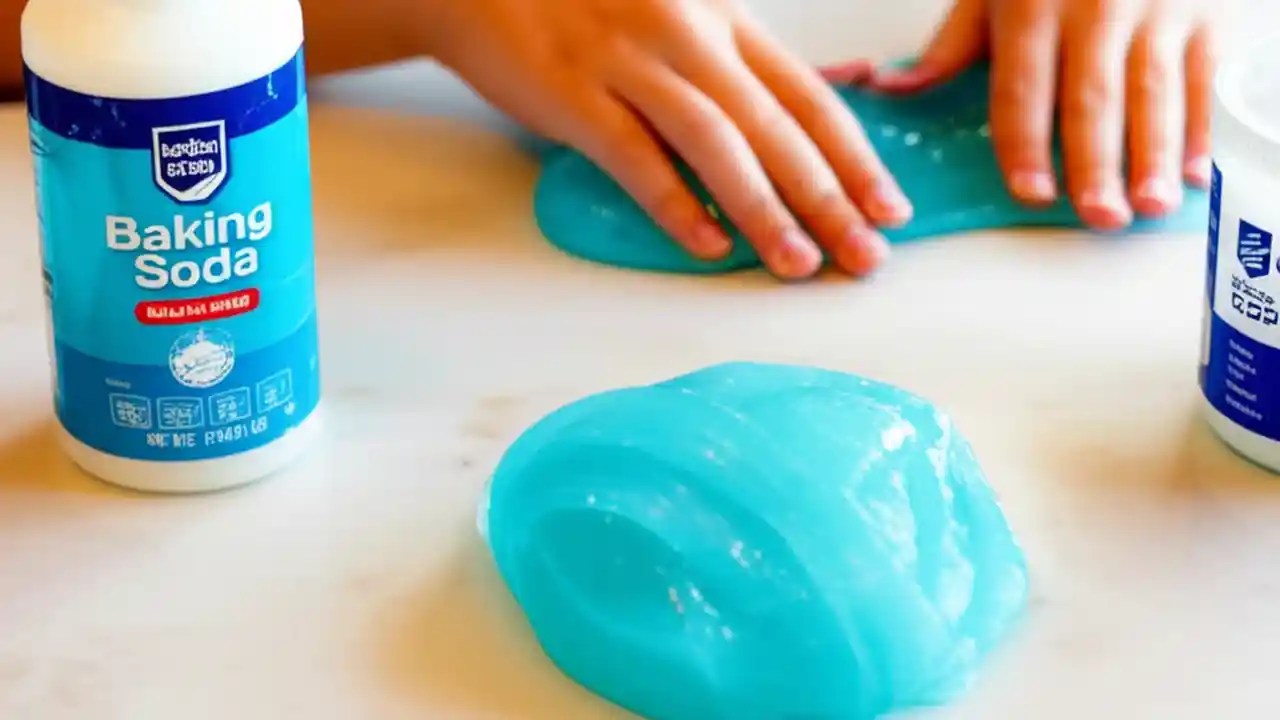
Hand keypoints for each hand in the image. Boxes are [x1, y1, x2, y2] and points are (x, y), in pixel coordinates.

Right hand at [426, 0, 912, 279]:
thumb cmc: (587, 2)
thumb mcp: (675, 11)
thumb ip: (730, 62)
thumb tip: (792, 121)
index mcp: (722, 18)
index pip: (808, 98)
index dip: (855, 158)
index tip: (889, 208)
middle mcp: (688, 38)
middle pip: (777, 128)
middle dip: (830, 198)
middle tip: (865, 258)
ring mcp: (631, 65)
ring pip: (717, 145)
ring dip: (764, 210)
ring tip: (798, 264)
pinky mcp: (577, 96)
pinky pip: (637, 159)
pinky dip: (677, 206)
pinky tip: (708, 247)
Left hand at [832, 0, 1213, 229]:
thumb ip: (953, 46)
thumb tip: (892, 87)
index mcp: (1033, 5)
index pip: (1023, 88)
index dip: (1026, 145)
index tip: (1031, 193)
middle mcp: (1097, 7)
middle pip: (1093, 98)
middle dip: (1096, 162)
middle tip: (1097, 215)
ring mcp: (1157, 10)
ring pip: (1154, 92)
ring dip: (1155, 154)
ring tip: (1147, 203)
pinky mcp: (1207, 16)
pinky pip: (1205, 79)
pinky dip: (1204, 130)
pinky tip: (1196, 174)